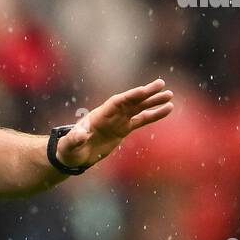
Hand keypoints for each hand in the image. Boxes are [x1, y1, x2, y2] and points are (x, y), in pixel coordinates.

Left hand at [56, 78, 174, 169]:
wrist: (73, 155)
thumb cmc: (69, 149)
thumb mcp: (70, 145)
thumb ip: (75, 139)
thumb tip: (82, 135)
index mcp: (99, 115)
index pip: (117, 102)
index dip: (130, 96)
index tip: (144, 91)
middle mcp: (110, 114)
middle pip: (131, 101)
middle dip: (146, 93)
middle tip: (162, 84)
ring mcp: (118, 120)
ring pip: (139, 108)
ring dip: (153, 102)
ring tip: (170, 95)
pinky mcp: (123, 129)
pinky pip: (141, 120)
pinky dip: (154, 115)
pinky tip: (167, 109)